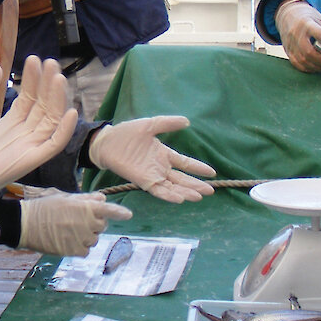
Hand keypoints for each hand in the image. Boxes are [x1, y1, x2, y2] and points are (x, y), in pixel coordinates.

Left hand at [0, 57, 78, 200]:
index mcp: (9, 125)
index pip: (28, 99)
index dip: (32, 80)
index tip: (33, 60)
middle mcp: (23, 135)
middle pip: (43, 106)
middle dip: (47, 84)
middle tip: (51, 62)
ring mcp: (29, 147)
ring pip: (51, 120)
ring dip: (57, 99)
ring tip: (58, 77)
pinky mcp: (32, 160)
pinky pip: (55, 144)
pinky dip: (65, 130)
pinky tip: (69, 110)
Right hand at [20, 190, 132, 255]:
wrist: (26, 224)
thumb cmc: (45, 208)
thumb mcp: (66, 199)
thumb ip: (86, 199)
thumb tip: (102, 199)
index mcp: (86, 207)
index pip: (108, 210)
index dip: (119, 212)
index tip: (128, 215)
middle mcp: (87, 223)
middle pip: (102, 226)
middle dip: (94, 223)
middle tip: (76, 219)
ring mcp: (81, 238)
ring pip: (94, 239)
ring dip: (86, 236)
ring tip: (68, 230)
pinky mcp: (74, 251)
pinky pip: (85, 251)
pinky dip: (79, 247)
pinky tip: (66, 240)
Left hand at [88, 116, 215, 202]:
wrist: (107, 141)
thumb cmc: (126, 133)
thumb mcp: (150, 125)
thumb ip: (168, 123)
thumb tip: (187, 121)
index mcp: (164, 154)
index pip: (185, 163)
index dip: (198, 168)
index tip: (213, 173)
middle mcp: (161, 167)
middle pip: (182, 178)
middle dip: (196, 184)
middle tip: (211, 191)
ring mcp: (152, 175)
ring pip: (173, 187)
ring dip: (186, 192)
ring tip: (199, 196)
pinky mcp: (143, 181)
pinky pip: (158, 190)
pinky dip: (169, 195)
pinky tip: (180, 199)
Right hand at [275, 0, 320, 72]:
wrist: (287, 15)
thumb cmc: (306, 17)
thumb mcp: (318, 20)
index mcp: (306, 23)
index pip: (320, 35)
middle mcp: (296, 34)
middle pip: (309, 52)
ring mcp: (290, 43)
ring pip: (303, 60)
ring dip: (317, 66)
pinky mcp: (287, 51)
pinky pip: (297, 64)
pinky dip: (308, 68)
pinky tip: (315, 67)